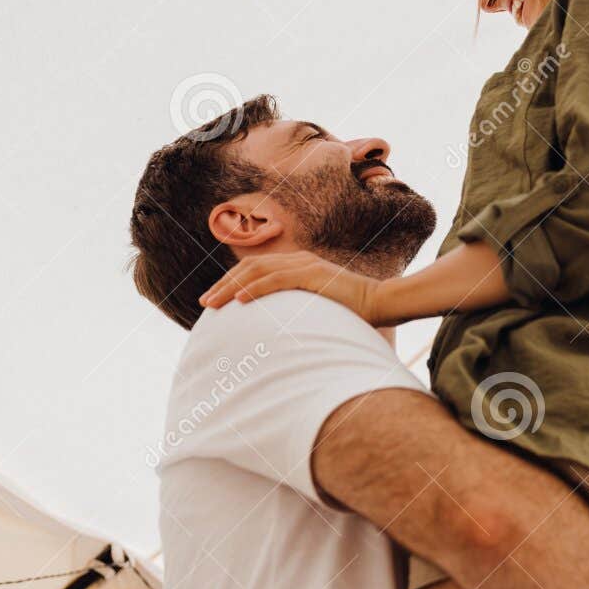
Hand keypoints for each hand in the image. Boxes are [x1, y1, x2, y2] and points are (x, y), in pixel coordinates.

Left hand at [199, 251, 385, 321]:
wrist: (383, 302)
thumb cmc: (355, 312)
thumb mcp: (320, 307)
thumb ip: (301, 309)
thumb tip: (283, 328)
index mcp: (300, 265)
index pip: (257, 269)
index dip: (232, 282)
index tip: (216, 301)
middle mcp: (299, 260)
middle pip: (250, 267)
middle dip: (224, 285)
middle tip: (205, 304)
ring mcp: (306, 266)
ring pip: (257, 271)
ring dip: (230, 287)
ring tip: (213, 304)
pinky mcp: (312, 275)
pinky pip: (275, 280)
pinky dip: (254, 289)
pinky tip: (238, 301)